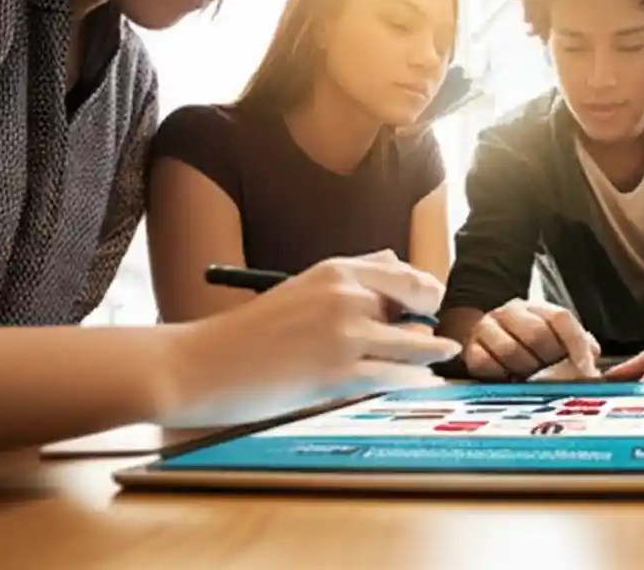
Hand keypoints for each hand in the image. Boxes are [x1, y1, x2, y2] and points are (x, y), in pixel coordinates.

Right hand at [172, 253, 460, 409]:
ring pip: (416, 342)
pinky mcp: (340, 373)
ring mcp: (345, 334)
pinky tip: (423, 381)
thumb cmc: (248, 332)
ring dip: (432, 353)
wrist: (200, 365)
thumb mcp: (302, 286)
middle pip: (419, 301)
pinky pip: (397, 375)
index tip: (428, 307)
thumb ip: (351, 274)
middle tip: (443, 338)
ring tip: (442, 357)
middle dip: (433, 320)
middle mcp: (347, 295)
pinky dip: (416, 379)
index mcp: (336, 269)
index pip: (405, 272)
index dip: (425, 292)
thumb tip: (395, 263)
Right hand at [462, 299, 599, 380]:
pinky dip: (500, 375)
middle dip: (549, 361)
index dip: (576, 344)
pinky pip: (486, 364)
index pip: (560, 318)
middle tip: (553, 375)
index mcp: (537, 308)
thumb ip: (580, 350)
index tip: (586, 369)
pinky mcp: (470, 348)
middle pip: (537, 334)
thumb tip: (594, 373)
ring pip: (511, 350)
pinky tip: (508, 379)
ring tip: (530, 379)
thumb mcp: (556, 340)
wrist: (480, 335)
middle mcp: (511, 312)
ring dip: (525, 371)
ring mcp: (488, 328)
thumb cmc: (527, 344)